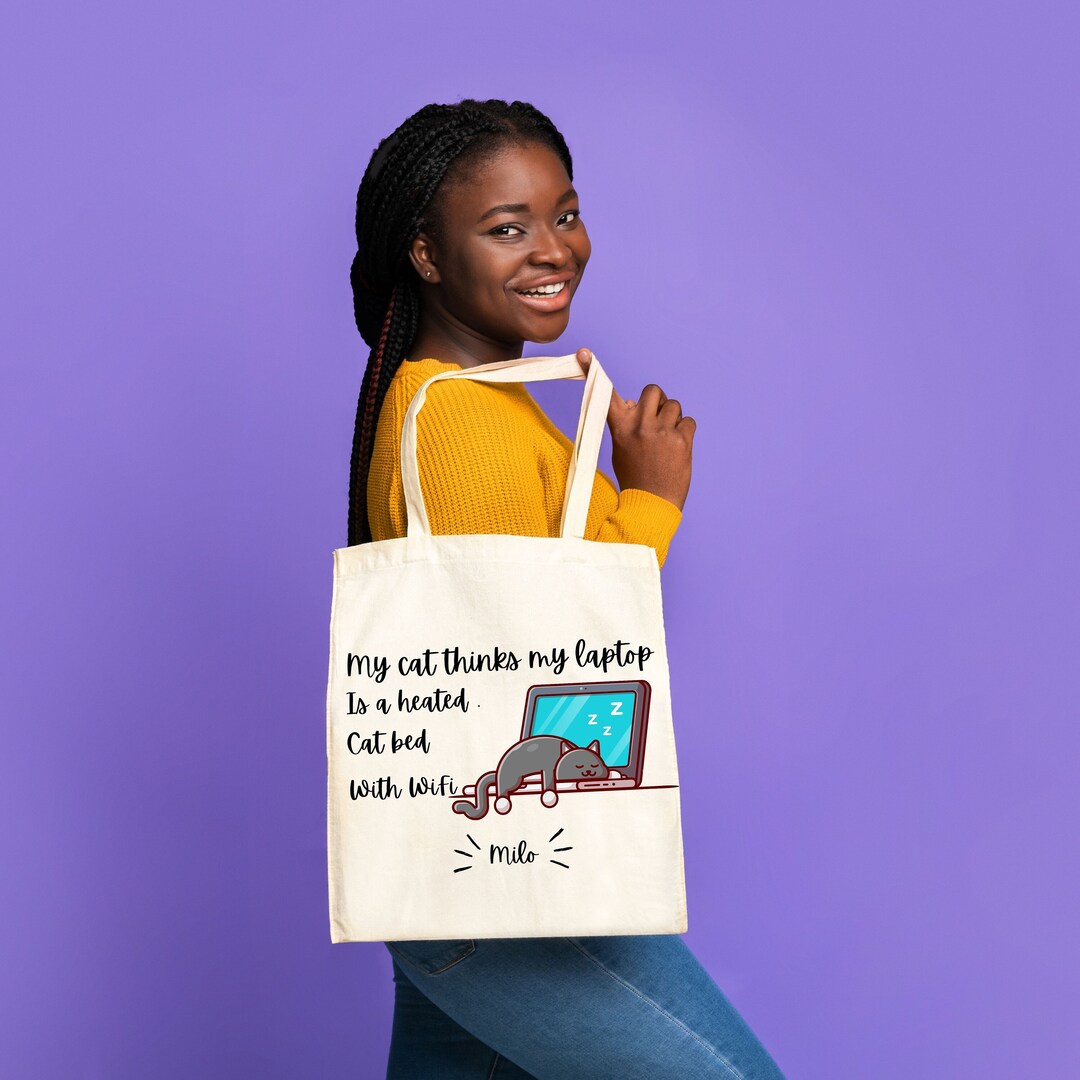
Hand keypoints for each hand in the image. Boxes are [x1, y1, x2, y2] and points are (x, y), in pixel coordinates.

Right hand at [576, 348, 694, 509]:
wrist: (651, 504)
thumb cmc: (635, 475)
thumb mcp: (621, 447)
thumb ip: (627, 422)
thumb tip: (633, 401)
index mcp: (620, 427)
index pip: (606, 395)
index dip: (593, 372)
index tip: (583, 353)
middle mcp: (640, 425)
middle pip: (653, 390)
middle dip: (657, 402)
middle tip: (656, 420)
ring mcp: (662, 432)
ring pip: (674, 405)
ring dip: (672, 417)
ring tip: (666, 439)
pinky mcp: (682, 440)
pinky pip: (688, 421)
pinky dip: (685, 431)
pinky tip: (677, 447)